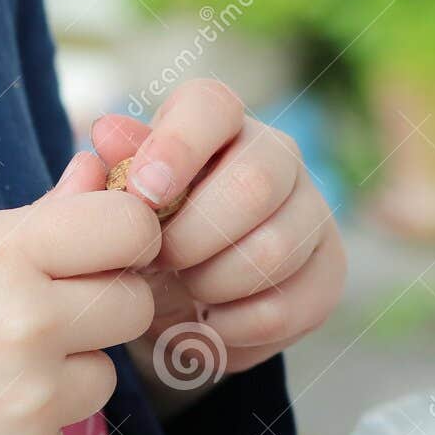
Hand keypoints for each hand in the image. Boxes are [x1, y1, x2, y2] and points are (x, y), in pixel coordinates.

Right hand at [0, 183, 159, 434]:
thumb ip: (35, 221)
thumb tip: (97, 177)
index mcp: (5, 256)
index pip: (129, 228)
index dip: (123, 238)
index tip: (103, 252)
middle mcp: (28, 327)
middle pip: (131, 307)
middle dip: (98, 309)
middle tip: (37, 320)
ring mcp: (31, 405)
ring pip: (103, 378)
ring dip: (65, 375)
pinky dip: (30, 432)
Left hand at [92, 80, 345, 408]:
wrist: (180, 308)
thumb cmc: (145, 243)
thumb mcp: (116, 212)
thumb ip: (109, 175)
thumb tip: (106, 131)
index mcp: (218, 125)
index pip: (212, 107)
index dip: (178, 146)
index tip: (144, 193)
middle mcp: (277, 156)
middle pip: (255, 182)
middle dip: (192, 237)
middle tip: (158, 262)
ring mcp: (312, 213)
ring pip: (273, 250)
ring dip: (210, 285)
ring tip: (184, 292)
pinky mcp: (327, 274)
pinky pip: (281, 308)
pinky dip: (231, 327)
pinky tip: (208, 322)